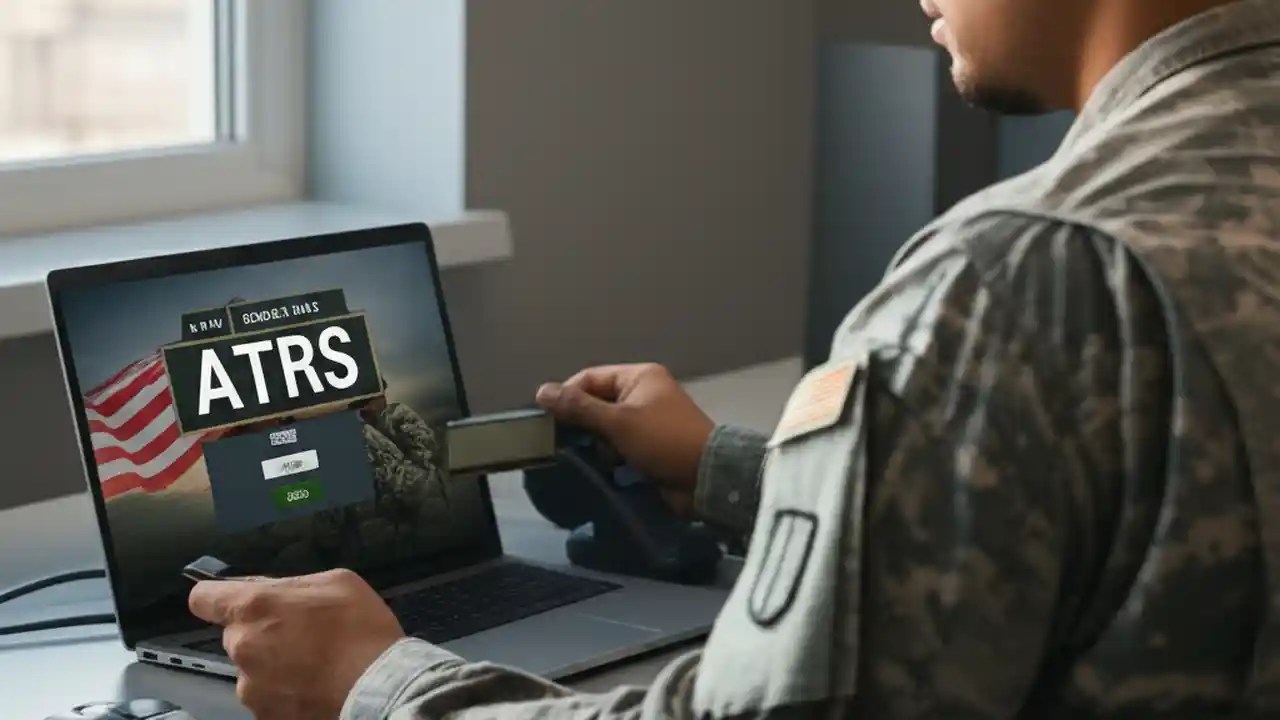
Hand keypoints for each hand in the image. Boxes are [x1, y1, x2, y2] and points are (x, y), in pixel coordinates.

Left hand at [188, 569, 404, 718]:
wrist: (378, 686)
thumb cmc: (360, 625)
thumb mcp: (336, 582)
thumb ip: (294, 585)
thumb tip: (273, 594)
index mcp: (253, 607)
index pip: (203, 598)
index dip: (216, 598)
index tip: (235, 603)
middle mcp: (241, 646)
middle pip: (236, 635)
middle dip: (260, 633)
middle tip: (300, 635)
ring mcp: (250, 687)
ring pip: (252, 669)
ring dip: (272, 665)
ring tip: (312, 666)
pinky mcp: (264, 715)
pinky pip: (267, 696)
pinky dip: (284, 691)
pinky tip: (313, 686)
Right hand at [536, 363, 713, 516]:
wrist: (706, 477)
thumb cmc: (663, 441)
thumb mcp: (618, 422)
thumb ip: (579, 407)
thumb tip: (541, 391)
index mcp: (639, 376)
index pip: (590, 377)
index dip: (567, 395)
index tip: (548, 420)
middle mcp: (643, 393)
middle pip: (597, 403)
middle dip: (585, 424)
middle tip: (572, 444)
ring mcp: (648, 420)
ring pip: (606, 428)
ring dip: (600, 444)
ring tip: (605, 458)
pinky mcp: (650, 445)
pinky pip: (620, 445)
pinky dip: (613, 455)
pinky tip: (611, 468)